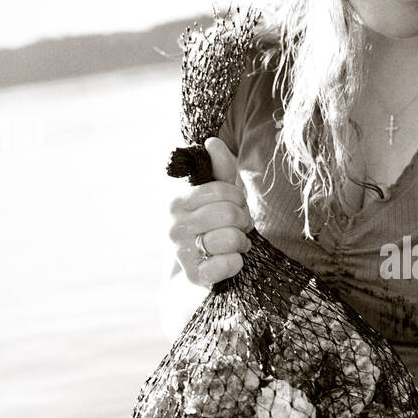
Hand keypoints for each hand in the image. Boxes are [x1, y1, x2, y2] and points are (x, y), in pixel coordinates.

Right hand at [168, 137, 253, 286]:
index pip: (223, 190)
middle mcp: (174, 227)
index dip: (238, 200)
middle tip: (238, 230)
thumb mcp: (219, 198)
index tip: (234, 209)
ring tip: (234, 246)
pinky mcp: (194, 277)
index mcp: (177, 203)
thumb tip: (212, 141)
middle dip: (243, 222)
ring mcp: (182, 253)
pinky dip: (237, 264)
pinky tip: (229, 264)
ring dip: (241, 244)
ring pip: (231, 238)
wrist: (196, 276)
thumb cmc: (212, 231)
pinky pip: (229, 264)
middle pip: (229, 213)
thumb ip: (219, 170)